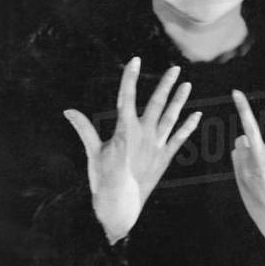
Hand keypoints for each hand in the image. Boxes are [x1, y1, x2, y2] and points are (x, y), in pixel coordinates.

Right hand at [63, 58, 200, 244]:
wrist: (120, 204)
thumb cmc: (103, 178)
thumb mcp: (92, 152)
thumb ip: (84, 129)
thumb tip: (68, 110)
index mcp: (124, 130)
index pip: (126, 97)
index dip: (130, 77)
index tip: (135, 60)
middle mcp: (143, 134)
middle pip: (156, 104)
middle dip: (165, 84)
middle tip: (175, 68)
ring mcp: (157, 145)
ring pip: (171, 118)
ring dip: (179, 101)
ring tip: (187, 85)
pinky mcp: (165, 157)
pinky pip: (179, 139)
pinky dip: (188, 126)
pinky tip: (196, 114)